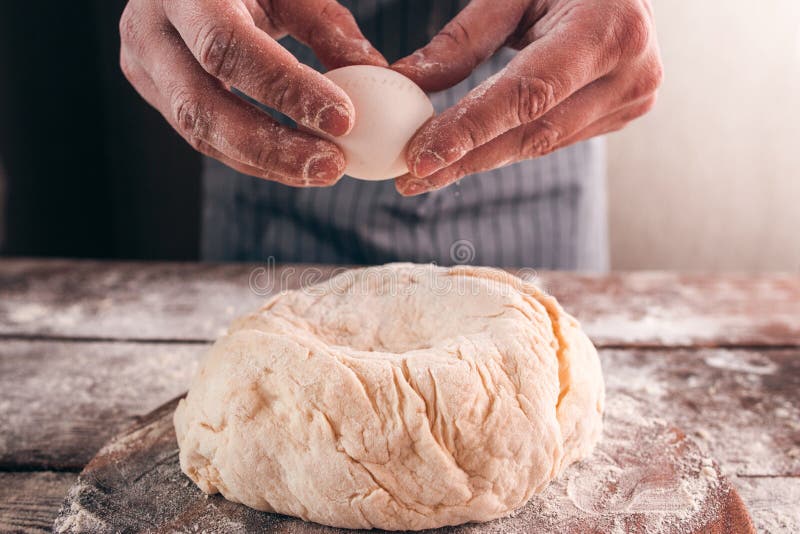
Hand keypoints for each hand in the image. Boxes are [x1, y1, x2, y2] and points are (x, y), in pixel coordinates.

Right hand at [120, 0, 385, 186]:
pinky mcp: (154, 94)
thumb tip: (376, 77)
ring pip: (200, 133)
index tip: (344, 120)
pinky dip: (253, 158)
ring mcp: (144, 68)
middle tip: (331, 166)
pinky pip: (204, 138)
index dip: (285, 89)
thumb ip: (328, 27)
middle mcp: (149, 31)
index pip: (227, 47)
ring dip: (266, 162)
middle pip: (202, 106)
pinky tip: (295, 166)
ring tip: (322, 171)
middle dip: (272, 146)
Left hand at [392, 0, 662, 195]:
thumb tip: (408, 81)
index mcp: (607, 29)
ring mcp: (630, 100)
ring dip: (480, 161)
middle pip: (533, 133)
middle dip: (466, 159)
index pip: (529, 94)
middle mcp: (629, 73)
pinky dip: (506, 148)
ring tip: (427, 174)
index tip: (423, 158)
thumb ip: (463, 38)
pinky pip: (553, 140)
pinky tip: (468, 155)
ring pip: (540, 145)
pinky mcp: (621, 115)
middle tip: (411, 178)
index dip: (473, 130)